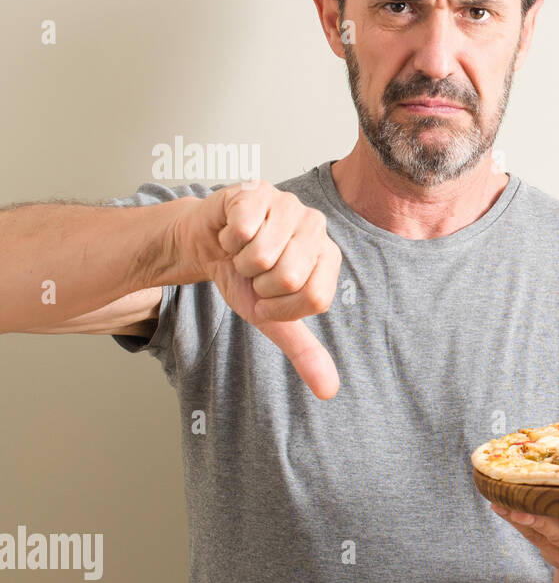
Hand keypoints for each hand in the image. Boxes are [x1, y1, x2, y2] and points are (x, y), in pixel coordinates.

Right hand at [175, 180, 341, 398]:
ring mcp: (289, 204)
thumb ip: (304, 352)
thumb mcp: (272, 320)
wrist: (206, 247)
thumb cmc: (245, 280)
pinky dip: (227, 240)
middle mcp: (316, 226)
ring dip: (241, 261)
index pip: (315, 298)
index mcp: (328, 257)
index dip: (280, 308)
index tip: (268, 299)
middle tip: (253, 273)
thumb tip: (329, 391)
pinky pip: (244, 229)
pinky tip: (231, 233)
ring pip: (263, 254)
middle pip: (289, 276)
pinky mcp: (257, 190)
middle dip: (258, 285)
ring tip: (242, 252)